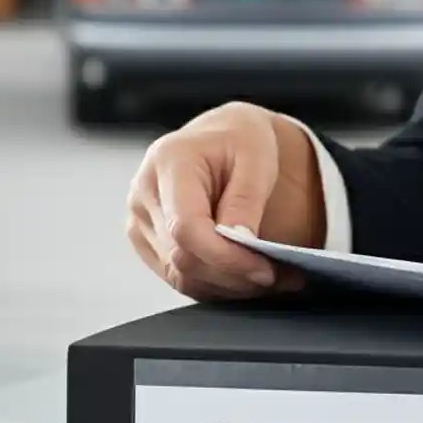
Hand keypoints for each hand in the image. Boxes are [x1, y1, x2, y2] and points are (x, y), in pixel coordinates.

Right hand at [126, 102, 324, 300]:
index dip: (225, 258)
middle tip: (282, 277)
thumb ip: (246, 200)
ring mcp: (140, 219)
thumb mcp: (258, 157)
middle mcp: (144, 192)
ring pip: (180, 275)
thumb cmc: (240, 140)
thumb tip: (239, 243)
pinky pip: (178, 277)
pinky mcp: (146, 240)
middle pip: (182, 258)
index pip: (186, 228)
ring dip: (229, 286)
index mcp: (169, 162)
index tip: (265, 269)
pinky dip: (215, 283)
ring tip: (272, 277)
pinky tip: (246, 276)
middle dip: (235, 276)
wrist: (221, 136)